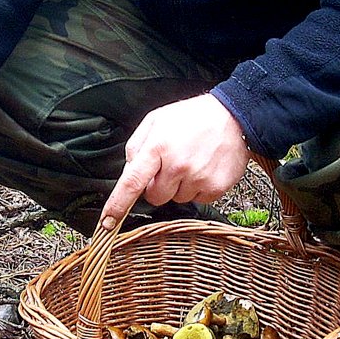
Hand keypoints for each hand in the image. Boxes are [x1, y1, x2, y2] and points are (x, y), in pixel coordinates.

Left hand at [98, 93, 249, 230]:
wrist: (232, 115)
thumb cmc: (191, 117)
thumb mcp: (156, 120)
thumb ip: (136, 146)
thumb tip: (128, 172)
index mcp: (157, 147)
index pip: (131, 183)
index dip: (117, 205)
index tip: (107, 223)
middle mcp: (177, 165)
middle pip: (155, 197)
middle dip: (158, 186)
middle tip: (171, 165)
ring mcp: (198, 178)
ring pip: (177, 199)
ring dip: (180, 186)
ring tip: (191, 162)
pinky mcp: (216, 187)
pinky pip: (197, 200)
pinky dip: (198, 189)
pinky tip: (204, 168)